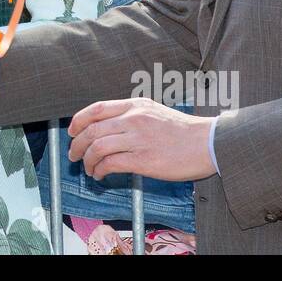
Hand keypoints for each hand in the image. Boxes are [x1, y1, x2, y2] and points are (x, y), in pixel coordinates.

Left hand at [68, 97, 216, 180]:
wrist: (209, 143)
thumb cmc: (183, 131)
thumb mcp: (154, 112)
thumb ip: (131, 115)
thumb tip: (107, 128)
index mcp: (135, 105)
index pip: (96, 109)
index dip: (78, 121)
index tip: (72, 131)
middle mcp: (133, 119)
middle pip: (92, 129)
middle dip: (77, 144)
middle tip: (74, 155)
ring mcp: (138, 139)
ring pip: (97, 147)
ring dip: (87, 160)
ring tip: (88, 168)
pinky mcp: (143, 160)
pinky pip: (110, 164)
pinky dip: (99, 170)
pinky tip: (100, 175)